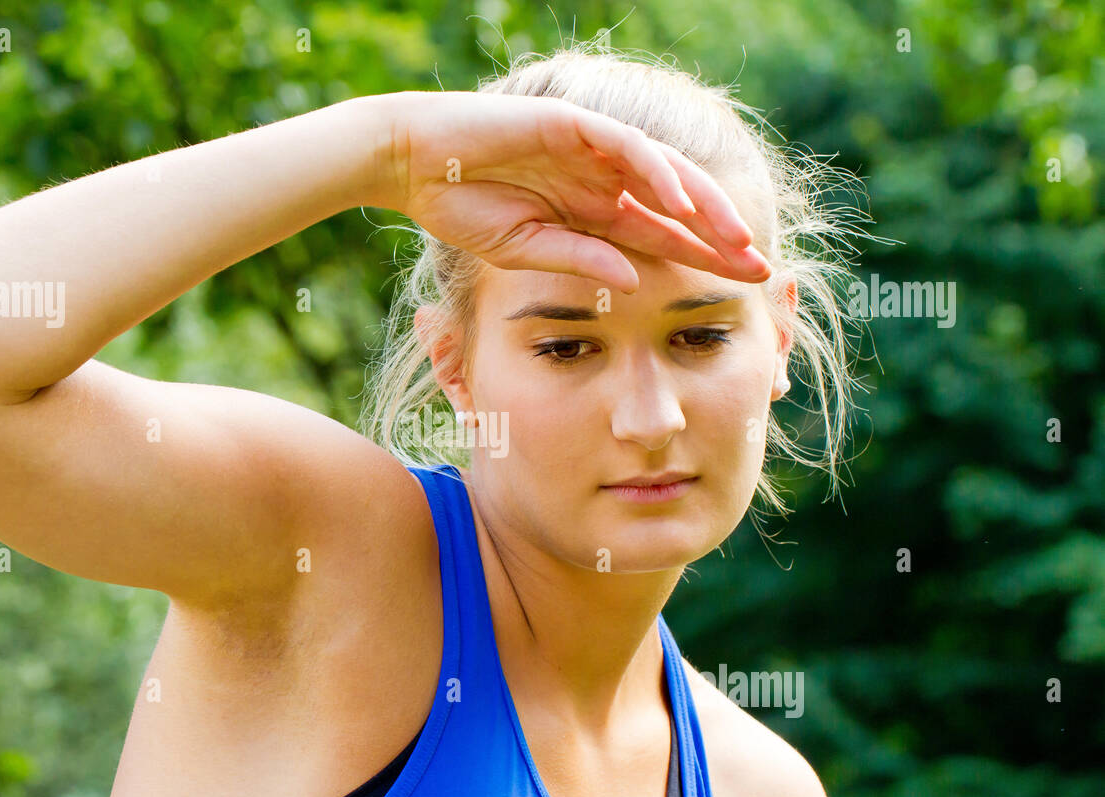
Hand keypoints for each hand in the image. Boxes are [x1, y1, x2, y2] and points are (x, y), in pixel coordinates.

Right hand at [385, 90, 770, 292]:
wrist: (414, 164)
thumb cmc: (461, 206)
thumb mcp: (525, 251)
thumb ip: (581, 262)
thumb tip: (636, 283)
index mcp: (594, 212)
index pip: (663, 238)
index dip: (704, 262)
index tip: (743, 292)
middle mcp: (604, 180)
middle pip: (679, 209)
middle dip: (721, 239)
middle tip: (762, 271)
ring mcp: (594, 150)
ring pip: (668, 175)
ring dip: (705, 207)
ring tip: (738, 239)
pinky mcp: (576, 124)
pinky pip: (630, 149)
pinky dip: (658, 174)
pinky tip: (682, 204)